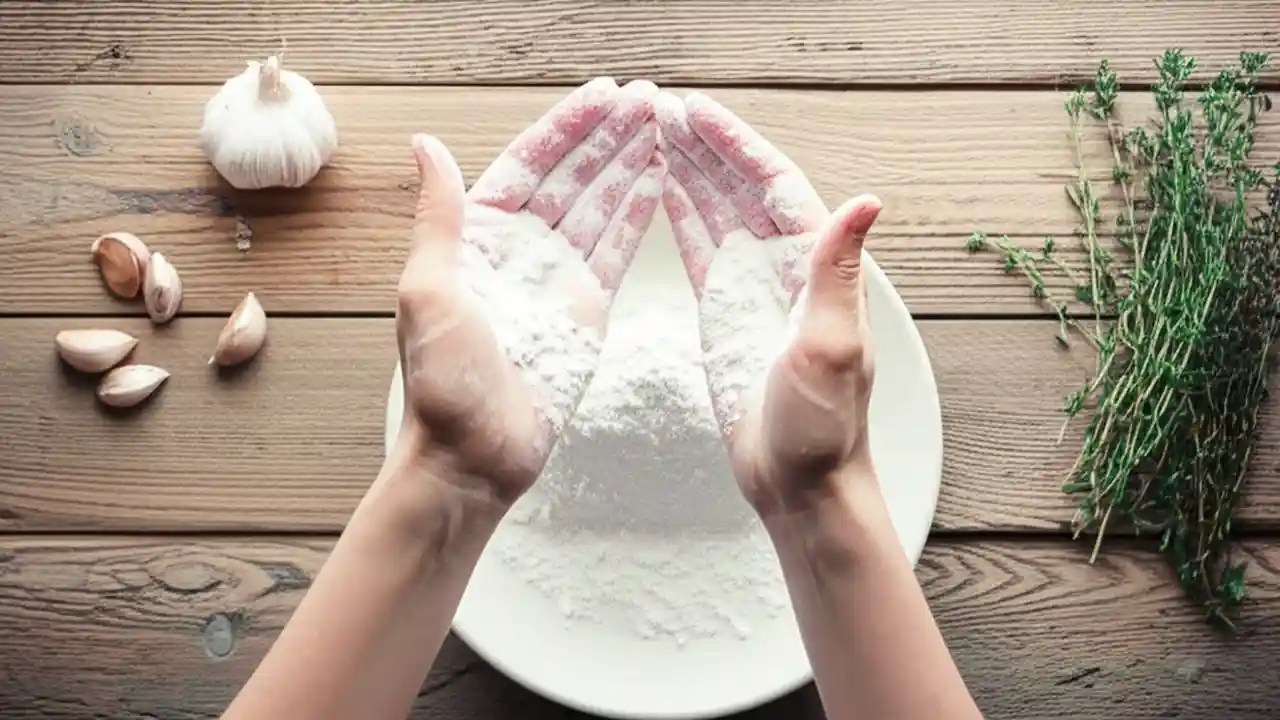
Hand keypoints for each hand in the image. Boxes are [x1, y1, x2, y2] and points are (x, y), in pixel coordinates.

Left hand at [396, 78, 663, 505]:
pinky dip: (638, 215)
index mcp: (478, 238)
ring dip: (629, 165)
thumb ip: (438, 216)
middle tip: (644, 100)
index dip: (565, 129)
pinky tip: (659, 181)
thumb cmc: (442, 382)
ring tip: (659, 127)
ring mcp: (557, 279)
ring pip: (600, 206)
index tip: (600, 96)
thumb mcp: (428, 289)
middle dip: (607, 137)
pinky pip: (617, 250)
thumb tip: (425, 146)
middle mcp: (520, 251)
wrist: (474, 454)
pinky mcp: (588, 309)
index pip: (528, 165)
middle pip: (572, 177)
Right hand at [656, 91, 881, 518]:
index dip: (737, 145)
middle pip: (741, 188)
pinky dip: (681, 217)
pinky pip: (701, 251)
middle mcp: (786, 267)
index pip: (773, 185)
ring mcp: (754, 288)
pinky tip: (659, 190)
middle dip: (706, 146)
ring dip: (690, 171)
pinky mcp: (726, 312)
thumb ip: (838, 272)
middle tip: (663, 107)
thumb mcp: (833, 344)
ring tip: (654, 132)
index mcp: (816, 267)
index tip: (698, 112)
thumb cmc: (825, 426)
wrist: (800, 482)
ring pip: (718, 212)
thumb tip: (867, 201)